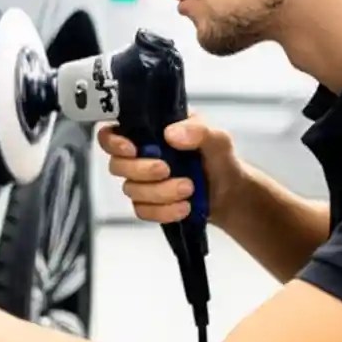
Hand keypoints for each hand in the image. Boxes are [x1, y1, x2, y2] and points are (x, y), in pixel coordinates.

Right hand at [98, 113, 246, 226]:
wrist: (230, 193)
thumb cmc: (219, 159)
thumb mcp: (217, 138)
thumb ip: (198, 131)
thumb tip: (170, 134)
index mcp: (148, 132)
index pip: (111, 133)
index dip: (113, 142)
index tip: (132, 149)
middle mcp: (138, 156)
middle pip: (117, 165)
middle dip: (142, 170)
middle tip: (168, 170)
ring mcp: (141, 182)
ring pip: (131, 190)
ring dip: (159, 192)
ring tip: (188, 189)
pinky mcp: (148, 205)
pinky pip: (142, 211)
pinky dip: (163, 211)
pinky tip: (184, 207)